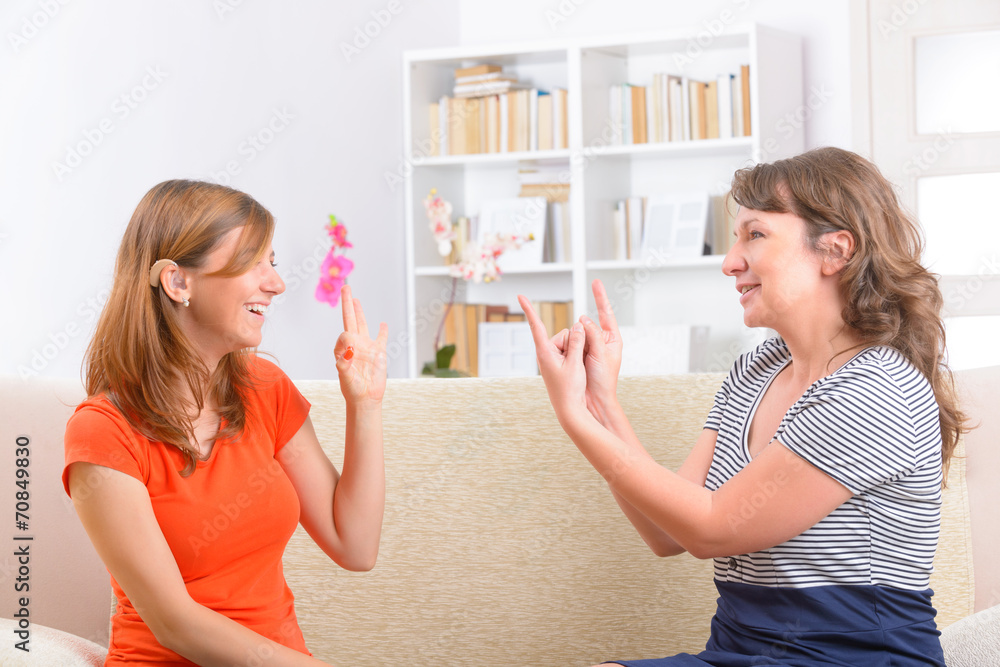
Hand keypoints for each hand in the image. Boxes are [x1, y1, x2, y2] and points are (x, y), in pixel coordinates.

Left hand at [334, 285, 387, 405]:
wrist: (366, 398)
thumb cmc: (352, 389)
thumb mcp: (345, 376)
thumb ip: (344, 362)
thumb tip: (349, 348)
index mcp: (343, 348)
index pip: (344, 334)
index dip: (347, 340)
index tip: (352, 352)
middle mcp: (354, 344)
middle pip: (350, 319)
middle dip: (348, 304)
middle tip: (346, 287)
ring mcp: (367, 347)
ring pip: (363, 324)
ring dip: (359, 312)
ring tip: (355, 299)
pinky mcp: (379, 352)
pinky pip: (381, 338)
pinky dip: (383, 331)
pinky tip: (383, 324)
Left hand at [518, 294, 588, 425]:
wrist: (570, 409)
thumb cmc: (570, 389)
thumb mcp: (576, 364)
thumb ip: (578, 342)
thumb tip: (578, 325)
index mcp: (545, 352)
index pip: (537, 326)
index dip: (530, 309)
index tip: (520, 295)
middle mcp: (546, 352)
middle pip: (567, 333)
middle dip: (575, 343)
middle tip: (574, 366)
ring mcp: (552, 357)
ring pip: (572, 341)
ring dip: (577, 351)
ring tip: (575, 371)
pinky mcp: (558, 362)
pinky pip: (572, 349)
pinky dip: (577, 356)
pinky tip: (576, 370)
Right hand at [579, 279, 622, 417]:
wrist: (595, 401)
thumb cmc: (603, 380)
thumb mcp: (602, 354)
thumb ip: (593, 334)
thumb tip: (583, 318)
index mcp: (612, 339)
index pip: (606, 313)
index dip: (600, 297)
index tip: (595, 281)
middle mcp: (600, 341)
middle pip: (587, 325)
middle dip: (583, 334)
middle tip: (588, 355)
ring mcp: (588, 347)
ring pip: (576, 334)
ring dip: (576, 344)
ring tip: (583, 363)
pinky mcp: (577, 354)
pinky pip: (570, 343)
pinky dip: (569, 347)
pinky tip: (573, 359)